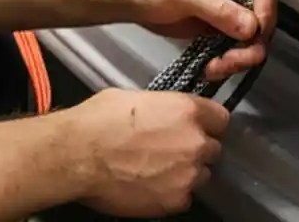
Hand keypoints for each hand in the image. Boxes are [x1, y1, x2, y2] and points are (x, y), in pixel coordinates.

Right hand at [70, 88, 227, 216]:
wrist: (78, 155)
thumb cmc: (98, 121)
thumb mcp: (135, 98)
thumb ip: (162, 108)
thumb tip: (163, 115)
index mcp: (187, 111)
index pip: (220, 118)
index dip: (207, 123)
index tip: (196, 127)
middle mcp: (195, 142)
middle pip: (212, 149)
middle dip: (195, 150)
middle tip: (170, 151)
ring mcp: (187, 174)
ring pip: (201, 175)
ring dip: (185, 173)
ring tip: (157, 171)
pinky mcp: (175, 201)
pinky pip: (184, 198)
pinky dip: (171, 194)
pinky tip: (149, 187)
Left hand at [121, 0, 275, 81]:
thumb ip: (219, 9)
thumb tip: (252, 28)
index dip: (265, 9)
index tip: (257, 34)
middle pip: (260, 15)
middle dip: (251, 42)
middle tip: (235, 61)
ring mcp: (225, 8)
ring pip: (249, 35)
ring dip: (239, 56)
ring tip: (218, 68)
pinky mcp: (215, 28)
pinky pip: (232, 46)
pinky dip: (227, 60)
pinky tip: (212, 69)